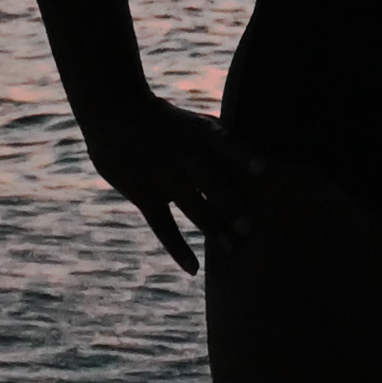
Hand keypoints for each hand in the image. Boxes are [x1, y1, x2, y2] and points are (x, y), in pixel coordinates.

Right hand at [83, 92, 256, 275]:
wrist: (117, 114)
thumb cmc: (168, 123)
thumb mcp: (195, 123)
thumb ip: (223, 145)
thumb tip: (260, 168)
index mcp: (201, 134)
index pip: (226, 144)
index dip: (244, 156)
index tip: (264, 171)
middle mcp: (184, 154)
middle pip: (209, 180)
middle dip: (229, 203)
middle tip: (250, 227)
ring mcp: (163, 174)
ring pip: (190, 204)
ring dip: (210, 227)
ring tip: (231, 249)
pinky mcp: (144, 193)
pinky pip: (163, 225)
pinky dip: (177, 247)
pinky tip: (193, 268)